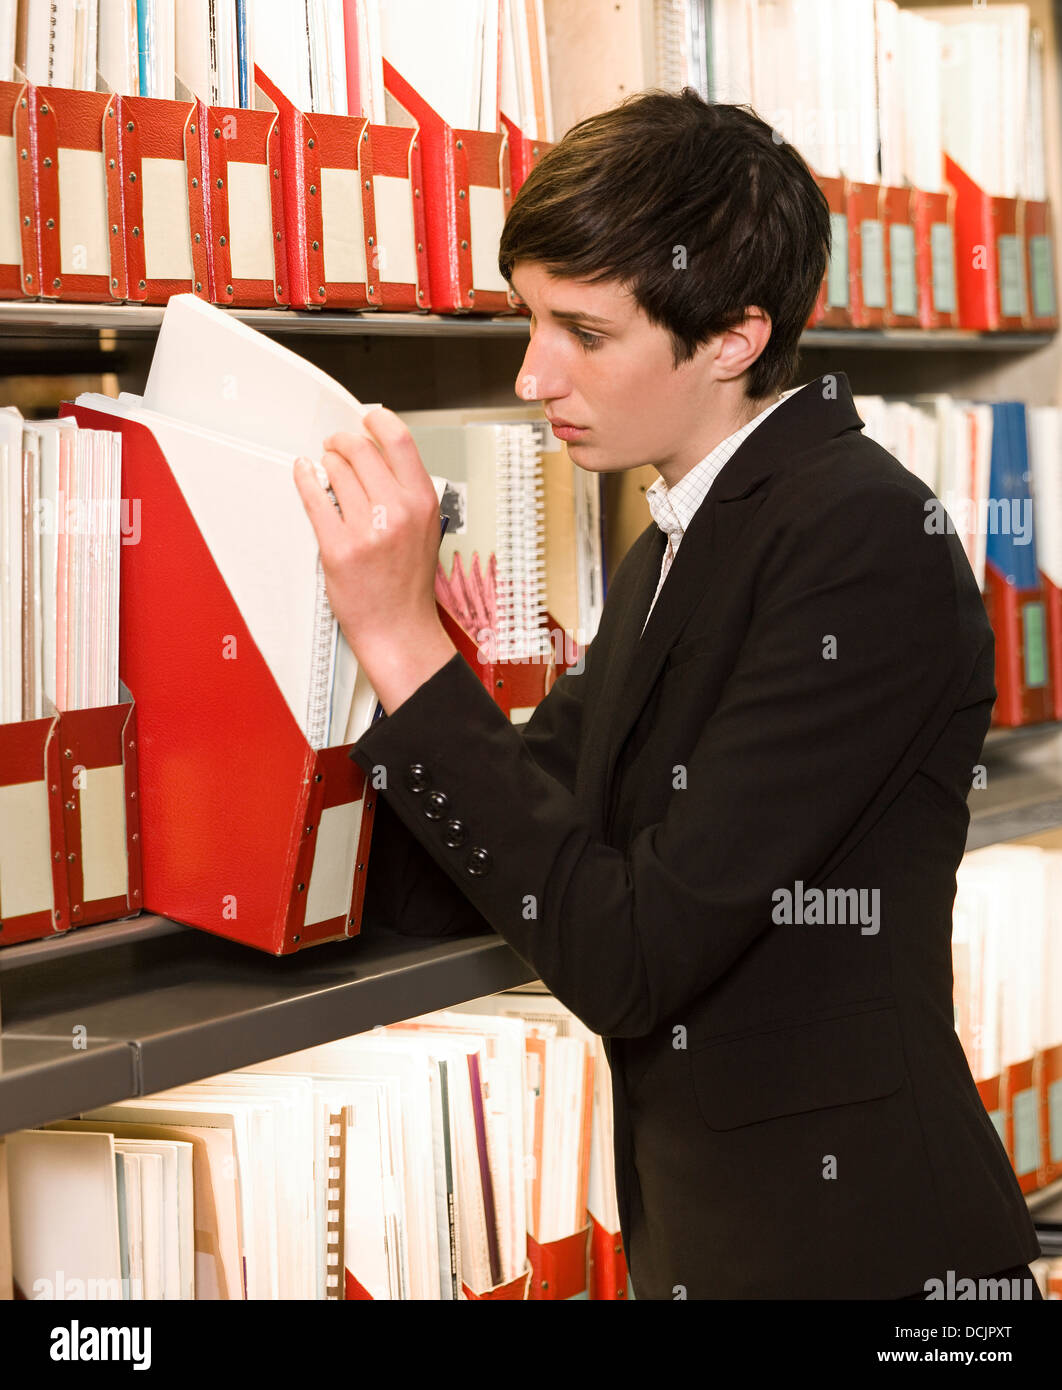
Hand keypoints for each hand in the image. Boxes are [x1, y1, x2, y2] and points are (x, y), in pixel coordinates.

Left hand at [293, 406, 455, 714]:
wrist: (397, 628)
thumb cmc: (408, 583)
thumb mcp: (424, 529)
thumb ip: (405, 491)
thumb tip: (378, 453)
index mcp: (422, 502)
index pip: (399, 440)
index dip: (377, 421)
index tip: (365, 418)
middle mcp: (397, 512)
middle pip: (360, 450)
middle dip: (342, 440)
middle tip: (335, 443)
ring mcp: (366, 530)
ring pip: (335, 471)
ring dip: (325, 462)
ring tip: (324, 467)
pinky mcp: (338, 547)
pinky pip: (314, 498)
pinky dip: (305, 480)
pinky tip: (304, 474)